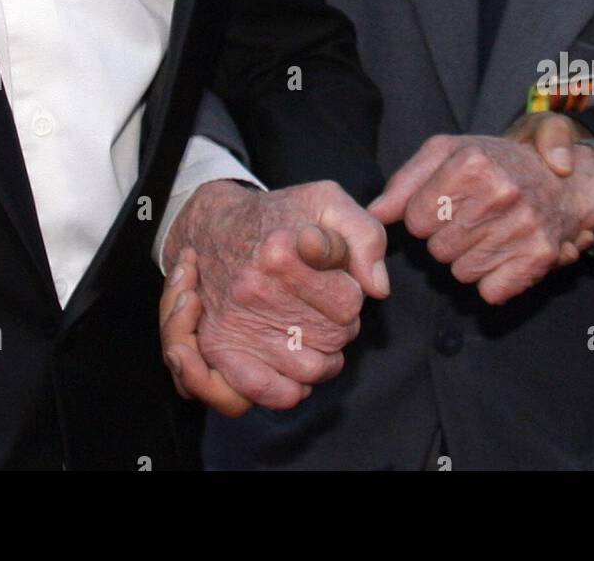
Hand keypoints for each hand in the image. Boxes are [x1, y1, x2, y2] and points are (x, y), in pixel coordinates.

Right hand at [162, 180, 387, 409]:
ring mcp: (236, 320)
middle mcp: (255, 288)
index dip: (351, 291)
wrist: (216, 226)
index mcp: (282, 250)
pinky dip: (291, 388)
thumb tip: (377, 289)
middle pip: (334, 337)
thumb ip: (366, 236)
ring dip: (323, 356)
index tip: (337, 278)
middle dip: (341, 324)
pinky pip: (267, 390)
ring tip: (314, 331)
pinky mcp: (221, 346)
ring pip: (310, 368)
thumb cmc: (281, 216)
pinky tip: (296, 366)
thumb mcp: (328, 202)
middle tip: (326, 305)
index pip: (349, 301)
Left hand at [370, 134, 593, 303]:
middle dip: (445, 237)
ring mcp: (523, 226)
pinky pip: (489, 292)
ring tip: (487, 233)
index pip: (414, 218)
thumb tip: (375, 213)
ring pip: (460, 272)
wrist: (563, 182)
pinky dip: (491, 281)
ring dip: (467, 259)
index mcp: (472, 162)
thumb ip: (406, 180)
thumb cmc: (495, 163)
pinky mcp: (539, 257)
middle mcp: (500, 193)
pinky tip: (502, 254)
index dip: (423, 215)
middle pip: (437, 248)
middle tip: (470, 218)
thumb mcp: (447, 152)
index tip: (445, 204)